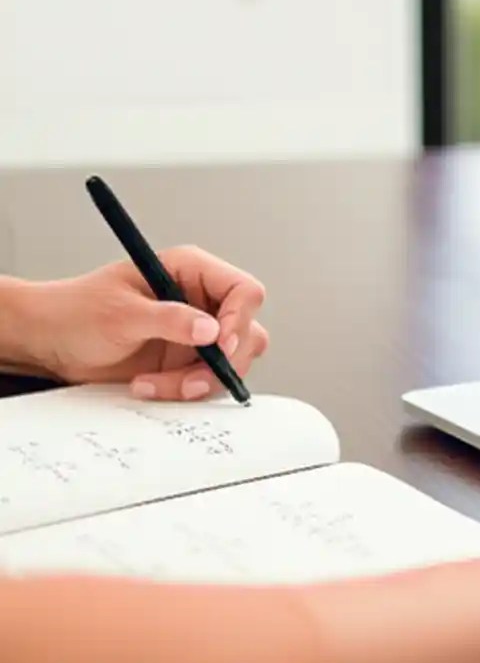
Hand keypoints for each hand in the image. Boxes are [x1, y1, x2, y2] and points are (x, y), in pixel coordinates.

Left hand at [15, 245, 267, 400]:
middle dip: (221, 361)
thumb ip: (169, 319)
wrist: (51, 343)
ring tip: (158, 385)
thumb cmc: (76, 312)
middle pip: (245, 331)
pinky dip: (187, 390)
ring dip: (201, 380)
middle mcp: (202, 300)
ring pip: (233, 361)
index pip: (243, 291)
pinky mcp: (189, 360)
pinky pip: (210, 380)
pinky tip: (152, 386)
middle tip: (190, 380)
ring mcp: (198, 332)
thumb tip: (211, 330)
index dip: (240, 318)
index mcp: (190, 272)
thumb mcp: (120, 313)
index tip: (220, 345)